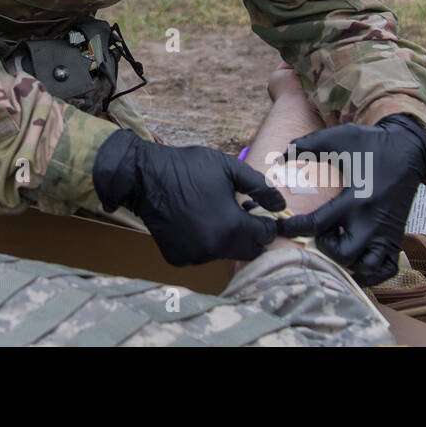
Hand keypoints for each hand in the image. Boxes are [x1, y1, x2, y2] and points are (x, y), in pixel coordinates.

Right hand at [92, 130, 285, 265]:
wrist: (144, 177)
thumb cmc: (188, 168)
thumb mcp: (228, 168)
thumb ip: (260, 187)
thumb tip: (281, 206)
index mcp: (232, 226)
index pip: (265, 235)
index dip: (267, 223)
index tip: (260, 212)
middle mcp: (215, 248)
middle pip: (248, 251)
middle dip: (250, 234)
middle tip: (239, 214)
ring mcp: (196, 256)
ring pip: (225, 253)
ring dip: (226, 239)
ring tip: (213, 214)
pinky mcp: (179, 259)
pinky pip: (202, 255)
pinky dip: (203, 243)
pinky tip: (194, 222)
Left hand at [276, 115, 425, 285]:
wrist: (408, 149)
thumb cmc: (370, 143)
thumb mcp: (338, 138)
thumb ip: (306, 146)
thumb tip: (279, 158)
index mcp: (354, 199)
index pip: (319, 225)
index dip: (295, 228)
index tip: (283, 226)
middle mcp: (372, 221)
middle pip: (345, 255)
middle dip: (327, 249)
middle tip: (323, 233)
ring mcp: (386, 232)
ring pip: (367, 267)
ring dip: (349, 263)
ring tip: (340, 245)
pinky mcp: (396, 237)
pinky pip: (386, 269)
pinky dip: (371, 272)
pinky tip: (356, 257)